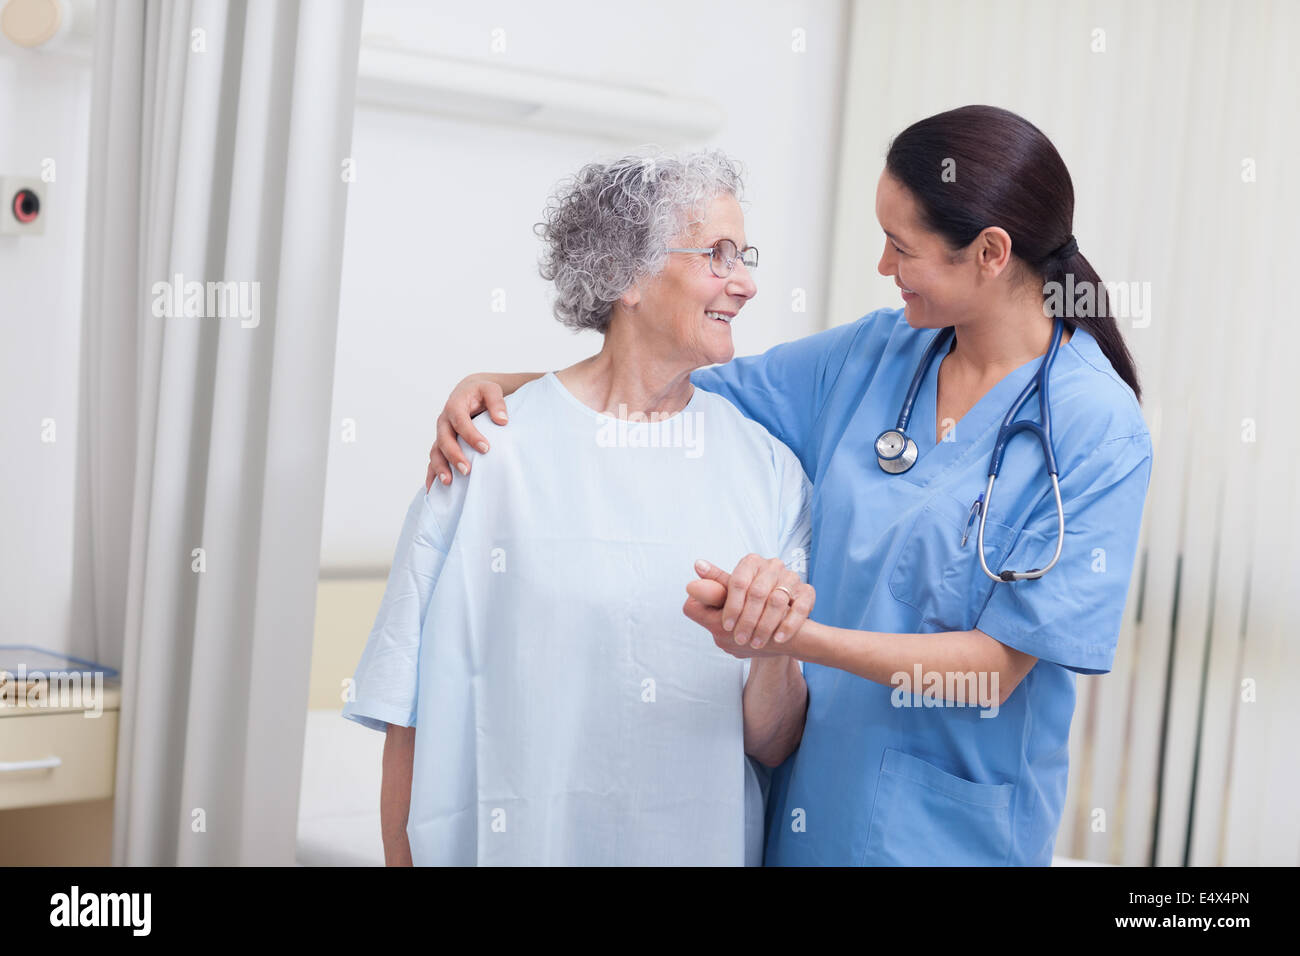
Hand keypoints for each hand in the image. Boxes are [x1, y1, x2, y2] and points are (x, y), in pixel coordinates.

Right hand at [425, 376, 508, 489]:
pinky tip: (432, 489)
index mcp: (455, 406)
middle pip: (444, 439)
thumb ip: (497, 402)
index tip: (486, 448)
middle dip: (454, 456)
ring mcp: (441, 434)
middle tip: (467, 470)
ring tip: (448, 483)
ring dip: (440, 467)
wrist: (470, 393)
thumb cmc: (482, 393)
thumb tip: (502, 421)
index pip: (460, 421)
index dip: (471, 435)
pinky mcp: (441, 445)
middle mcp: (444, 421)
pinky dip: (432, 474)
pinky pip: (433, 460)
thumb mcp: (491, 390)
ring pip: (436, 452)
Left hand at [683, 557, 812, 655]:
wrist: (785, 625)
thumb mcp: (731, 601)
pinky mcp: (807, 592)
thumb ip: (715, 589)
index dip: (730, 605)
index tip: (726, 626)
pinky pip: (799, 608)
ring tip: (756, 643)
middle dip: (747, 620)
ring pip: (777, 601)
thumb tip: (696, 573)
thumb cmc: (753, 609)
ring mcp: (792, 578)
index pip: (737, 582)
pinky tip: (777, 640)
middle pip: (756, 593)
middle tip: (739, 639)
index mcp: (750, 563)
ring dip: (765, 626)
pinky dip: (788, 626)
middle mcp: (772, 565)